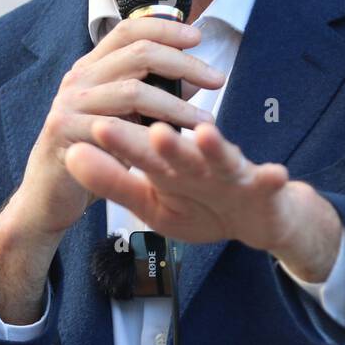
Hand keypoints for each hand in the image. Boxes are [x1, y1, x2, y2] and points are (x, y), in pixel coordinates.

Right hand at [9, 18, 226, 237]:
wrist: (49, 194)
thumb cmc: (93, 153)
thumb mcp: (128, 118)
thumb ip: (156, 95)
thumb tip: (194, 77)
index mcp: (92, 68)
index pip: (129, 31)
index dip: (165, 28)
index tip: (198, 36)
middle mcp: (78, 78)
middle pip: (138, 53)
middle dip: (184, 64)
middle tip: (217, 79)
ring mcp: (69, 103)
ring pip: (133, 91)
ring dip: (176, 106)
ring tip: (206, 121)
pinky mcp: (65, 132)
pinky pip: (117, 130)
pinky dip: (149, 137)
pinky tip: (173, 147)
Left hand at [63, 117, 305, 251]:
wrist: (253, 217)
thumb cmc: (198, 203)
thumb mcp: (151, 202)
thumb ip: (114, 182)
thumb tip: (70, 155)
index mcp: (167, 165)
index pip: (142, 152)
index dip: (123, 142)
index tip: (97, 128)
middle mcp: (197, 160)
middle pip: (180, 150)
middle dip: (166, 141)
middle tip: (150, 128)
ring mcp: (231, 171)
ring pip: (222, 158)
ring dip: (214, 146)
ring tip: (205, 133)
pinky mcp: (262, 184)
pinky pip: (266, 182)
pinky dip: (270, 178)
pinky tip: (275, 173)